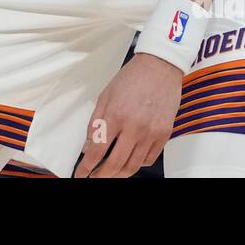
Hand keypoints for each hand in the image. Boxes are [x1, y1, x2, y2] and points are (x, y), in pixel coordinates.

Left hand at [75, 54, 180, 177]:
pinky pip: (149, 159)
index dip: (86, 167)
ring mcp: (151, 133)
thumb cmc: (132, 78)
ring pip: (133, 166)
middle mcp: (134, 127)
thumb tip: (87, 147)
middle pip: (115, 164)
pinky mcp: (164, 134)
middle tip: (94, 177)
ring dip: (119, 174)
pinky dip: (137, 165)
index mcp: (115, 115)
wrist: (160, 67)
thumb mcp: (105, 96)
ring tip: (110, 173)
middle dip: (101, 176)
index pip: (97, 151)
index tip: (80, 174)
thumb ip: (94, 123)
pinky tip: (129, 161)